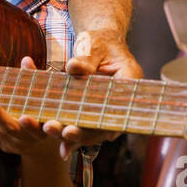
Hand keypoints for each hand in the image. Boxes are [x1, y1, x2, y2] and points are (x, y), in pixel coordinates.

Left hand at [0, 59, 65, 160]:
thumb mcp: (45, 97)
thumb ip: (36, 80)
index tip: (23, 117)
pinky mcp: (5, 147)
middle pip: (12, 129)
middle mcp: (30, 141)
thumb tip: (26, 59)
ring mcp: (16, 145)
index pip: (38, 130)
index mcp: (44, 130)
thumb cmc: (44, 110)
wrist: (41, 138)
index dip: (31, 125)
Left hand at [60, 29, 142, 152]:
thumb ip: (85, 58)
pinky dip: (72, 134)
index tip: (74, 127)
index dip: (96, 121)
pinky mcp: (97, 112)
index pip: (115, 107)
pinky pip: (86, 126)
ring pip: (95, 130)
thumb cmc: (101, 42)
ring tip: (57, 141)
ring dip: (76, 138)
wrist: (102, 45)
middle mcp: (122, 100)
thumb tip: (72, 68)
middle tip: (60, 133)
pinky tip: (58, 144)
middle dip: (81, 133)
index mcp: (129, 81)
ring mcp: (110, 109)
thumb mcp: (93, 45)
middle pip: (104, 124)